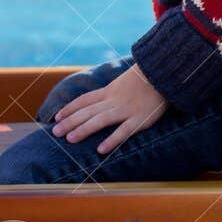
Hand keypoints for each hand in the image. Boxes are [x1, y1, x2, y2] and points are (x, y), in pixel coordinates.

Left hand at [51, 63, 168, 154]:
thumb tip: (97, 101)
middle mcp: (115, 100)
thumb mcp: (123, 82)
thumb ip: (110, 92)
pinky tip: (100, 150)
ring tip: (70, 139)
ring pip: (100, 120)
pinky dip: (112, 140)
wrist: (166, 72)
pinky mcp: (140, 119)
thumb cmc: (146, 79)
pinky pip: (124, 131)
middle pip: (88, 111)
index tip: (57, 117)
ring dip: (84, 129)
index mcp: (110, 91)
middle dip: (70, 122)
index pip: (85, 99)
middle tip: (55, 132)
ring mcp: (127, 110)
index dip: (70, 108)